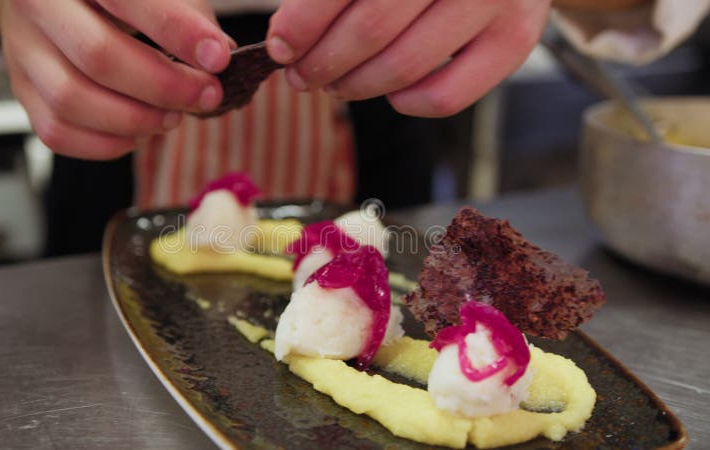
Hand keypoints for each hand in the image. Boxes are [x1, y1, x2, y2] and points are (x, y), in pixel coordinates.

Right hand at [0, 0, 232, 158]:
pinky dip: (107, 143)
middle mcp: (37, 5)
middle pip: (99, 57)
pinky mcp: (21, 90)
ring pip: (73, 101)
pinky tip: (139, 133)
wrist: (58, 0)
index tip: (219, 58)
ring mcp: (22, 50)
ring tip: (174, 117)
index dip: (177, 31)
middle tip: (205, 95)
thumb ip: (187, 13)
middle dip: (164, 86)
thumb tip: (221, 53)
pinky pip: (57, 132)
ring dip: (136, 120)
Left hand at [266, 0, 550, 117]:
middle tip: (301, 75)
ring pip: (405, 65)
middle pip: (371, 28)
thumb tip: (288, 37)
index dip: (304, 22)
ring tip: (336, 83)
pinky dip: (407, 103)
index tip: (281, 46)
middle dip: (323, 61)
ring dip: (356, 86)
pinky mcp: (517, 37)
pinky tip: (390, 93)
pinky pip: (448, 95)